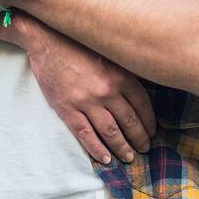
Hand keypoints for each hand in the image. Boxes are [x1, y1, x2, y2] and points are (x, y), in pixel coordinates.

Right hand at [17, 21, 156, 164]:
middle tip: (144, 148)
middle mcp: (106, 91)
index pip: (142, 106)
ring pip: (110, 132)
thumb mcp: (109, 53)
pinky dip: (97, 149)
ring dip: (122, 148)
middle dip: (139, 139)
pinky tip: (105, 159)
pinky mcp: (67, 109)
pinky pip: (86, 135)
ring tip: (129, 157)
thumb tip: (145, 89)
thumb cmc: (79, 45)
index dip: (149, 122)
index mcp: (120, 76)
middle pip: (130, 122)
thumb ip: (125, 72)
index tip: (152, 132)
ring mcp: (86, 102)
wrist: (47, 40)